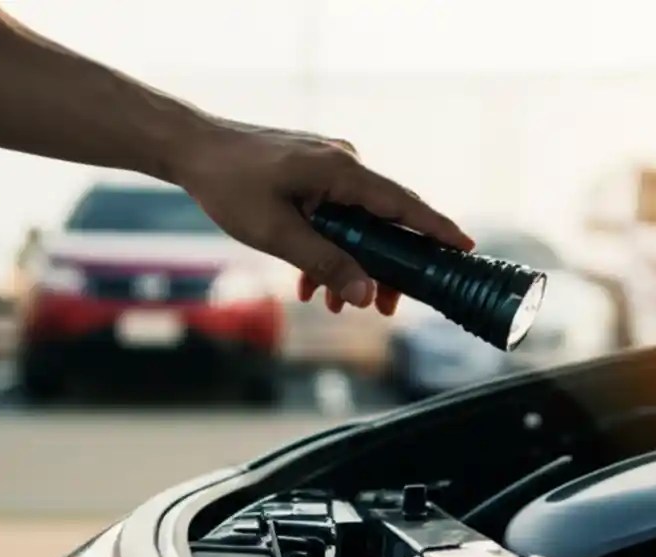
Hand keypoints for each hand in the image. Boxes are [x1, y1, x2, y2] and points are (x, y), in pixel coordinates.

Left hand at [171, 120, 472, 314]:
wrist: (190, 149)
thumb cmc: (229, 185)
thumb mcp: (277, 234)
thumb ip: (325, 264)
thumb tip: (366, 294)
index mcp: (342, 171)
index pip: (403, 205)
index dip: (436, 229)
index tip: (465, 248)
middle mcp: (343, 162)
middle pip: (385, 219)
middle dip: (386, 267)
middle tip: (387, 307)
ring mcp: (328, 165)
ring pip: (358, 221)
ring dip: (351, 262)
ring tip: (335, 303)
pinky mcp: (312, 171)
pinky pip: (336, 213)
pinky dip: (329, 245)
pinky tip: (307, 280)